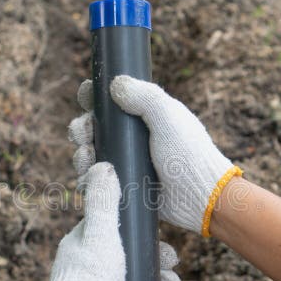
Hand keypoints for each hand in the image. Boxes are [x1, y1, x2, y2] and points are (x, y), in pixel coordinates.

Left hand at [39, 162, 181, 280]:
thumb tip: (103, 165)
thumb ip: (103, 202)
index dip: (141, 236)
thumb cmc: (91, 279)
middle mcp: (85, 268)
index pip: (115, 232)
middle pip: (128, 258)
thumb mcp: (100, 234)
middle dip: (156, 263)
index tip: (164, 244)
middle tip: (174, 267)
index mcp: (81, 246)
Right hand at [68, 75, 241, 235]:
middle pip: (92, 127)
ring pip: (90, 154)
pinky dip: (87, 177)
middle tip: (85, 133)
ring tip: (88, 155)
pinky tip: (90, 175)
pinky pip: (96, 180)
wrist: (199, 197)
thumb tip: (114, 83)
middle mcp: (132, 139)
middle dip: (81, 127)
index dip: (94, 97)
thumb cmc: (188, 155)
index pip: (110, 101)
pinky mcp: (122, 187)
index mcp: (143, 116)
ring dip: (81, 153)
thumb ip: (144, 96)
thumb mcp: (168, 117)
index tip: (86, 96)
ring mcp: (126, 163)